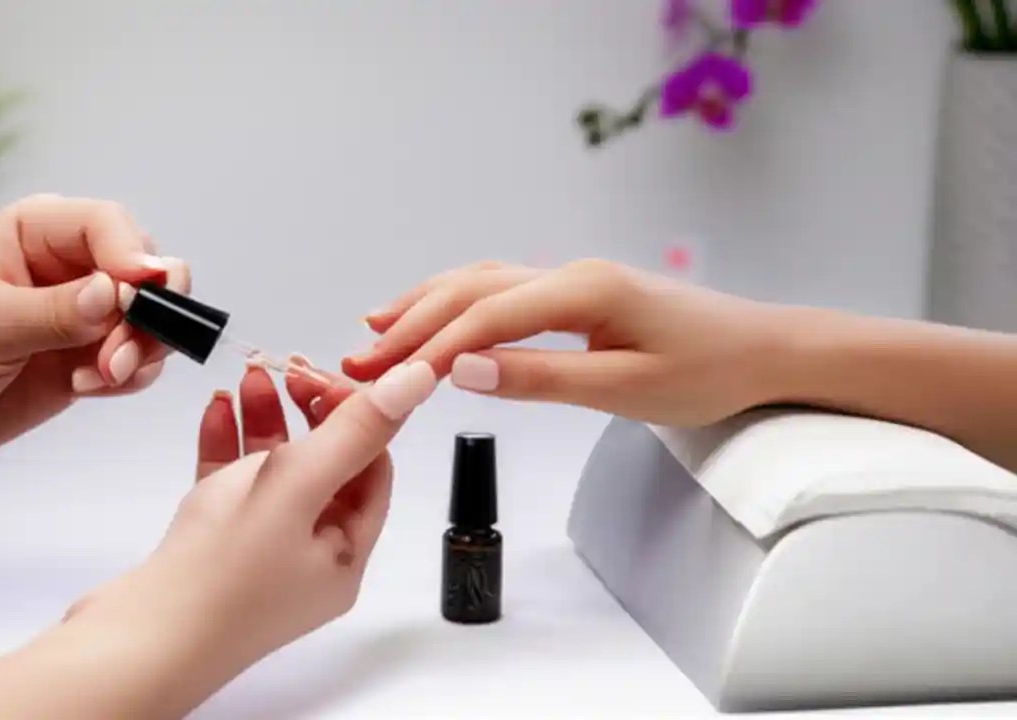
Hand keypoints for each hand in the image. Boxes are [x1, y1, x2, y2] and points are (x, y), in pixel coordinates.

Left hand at [0, 194, 190, 466]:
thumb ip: (56, 311)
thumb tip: (117, 292)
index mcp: (37, 231)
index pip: (110, 226)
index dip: (135, 257)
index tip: (140, 296)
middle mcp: (68, 267)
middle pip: (145, 271)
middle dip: (149, 313)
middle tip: (122, 354)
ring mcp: (80, 317)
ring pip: (150, 320)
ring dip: (142, 352)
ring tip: (98, 378)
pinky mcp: (83, 360)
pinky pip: (136, 362)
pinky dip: (129, 377)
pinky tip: (86, 388)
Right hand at [58, 361, 436, 716]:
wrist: (135, 644)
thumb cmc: (219, 577)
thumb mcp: (297, 489)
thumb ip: (353, 431)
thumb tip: (416, 383)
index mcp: (345, 552)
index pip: (371, 466)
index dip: (355, 413)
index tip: (325, 374)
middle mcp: (309, 556)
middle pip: (323, 465)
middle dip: (305, 410)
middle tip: (284, 369)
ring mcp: (260, 554)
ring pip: (273, 471)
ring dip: (263, 420)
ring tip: (245, 377)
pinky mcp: (214, 548)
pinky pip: (231, 485)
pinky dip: (225, 445)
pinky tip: (214, 410)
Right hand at [343, 259, 787, 425]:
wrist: (766, 350)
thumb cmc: (708, 372)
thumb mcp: (625, 389)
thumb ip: (541, 378)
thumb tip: (463, 369)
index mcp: (581, 292)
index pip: (483, 318)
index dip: (426, 348)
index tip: (383, 378)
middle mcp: (568, 274)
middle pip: (470, 291)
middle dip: (410, 323)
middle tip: (358, 359)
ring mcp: (571, 279)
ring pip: (480, 283)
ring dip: (426, 305)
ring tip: (374, 328)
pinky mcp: (577, 294)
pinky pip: (502, 291)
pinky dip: (458, 302)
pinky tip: (437, 313)